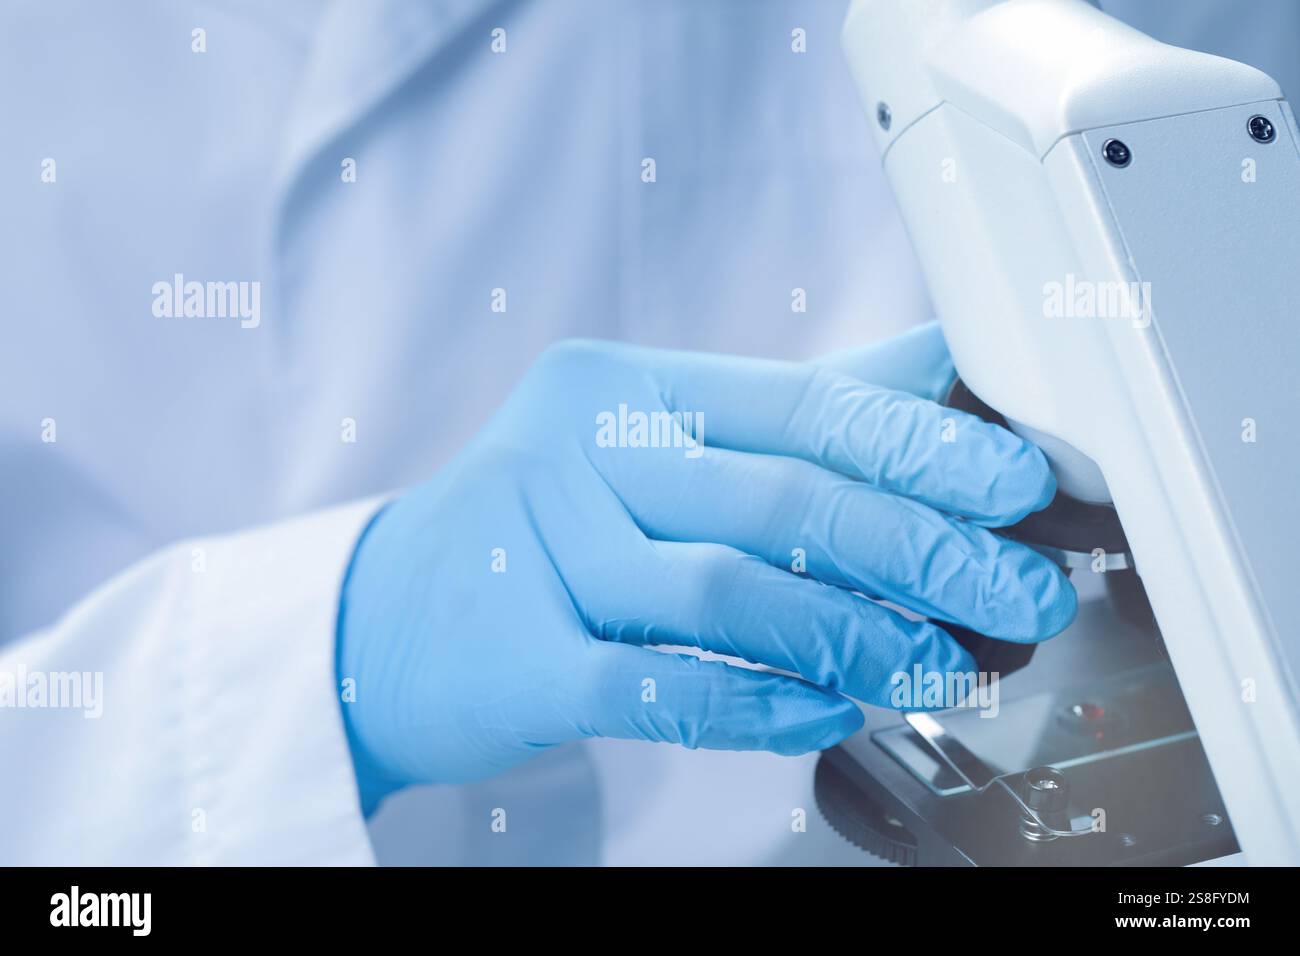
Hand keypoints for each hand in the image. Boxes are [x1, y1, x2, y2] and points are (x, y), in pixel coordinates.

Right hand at [337, 323, 1075, 810]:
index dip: (921, 444)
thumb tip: (935, 381)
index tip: (1020, 483)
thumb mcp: (644, 443)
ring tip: (939, 669)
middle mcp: (575, 451)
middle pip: (777, 497)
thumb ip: (781, 419)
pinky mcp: (516, 660)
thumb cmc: (544, 523)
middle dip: (917, 547)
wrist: (382, 617)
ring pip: (724, 594)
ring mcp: (539, 554)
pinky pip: (654, 687)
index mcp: (620, 383)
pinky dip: (751, 705)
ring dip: (852, 636)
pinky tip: (826, 716)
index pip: (798, 403)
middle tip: (1017, 593)